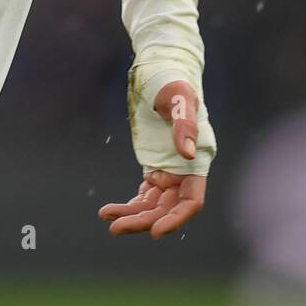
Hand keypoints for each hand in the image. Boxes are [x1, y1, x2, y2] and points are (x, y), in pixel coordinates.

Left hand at [99, 79, 207, 236]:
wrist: (159, 73)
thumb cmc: (173, 82)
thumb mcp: (179, 98)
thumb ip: (184, 124)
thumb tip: (187, 153)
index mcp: (198, 159)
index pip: (191, 200)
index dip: (176, 218)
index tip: (156, 231)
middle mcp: (185, 171)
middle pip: (167, 209)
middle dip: (144, 221)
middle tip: (116, 228)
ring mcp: (169, 171)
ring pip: (152, 206)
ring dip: (132, 216)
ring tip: (107, 219)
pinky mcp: (153, 168)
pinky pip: (142, 196)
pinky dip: (127, 205)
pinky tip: (108, 210)